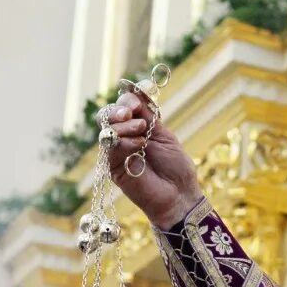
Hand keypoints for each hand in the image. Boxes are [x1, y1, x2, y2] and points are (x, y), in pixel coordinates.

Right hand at [101, 86, 204, 229]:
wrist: (180, 195)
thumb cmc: (176, 168)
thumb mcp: (164, 135)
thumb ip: (149, 116)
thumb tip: (135, 91)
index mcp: (136, 129)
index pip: (123, 107)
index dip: (127, 100)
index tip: (137, 102)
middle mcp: (123, 139)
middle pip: (108, 116)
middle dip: (118, 109)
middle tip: (131, 112)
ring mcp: (117, 153)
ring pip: (107, 130)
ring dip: (123, 125)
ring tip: (141, 130)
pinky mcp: (113, 168)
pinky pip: (111, 147)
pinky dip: (124, 141)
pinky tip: (139, 144)